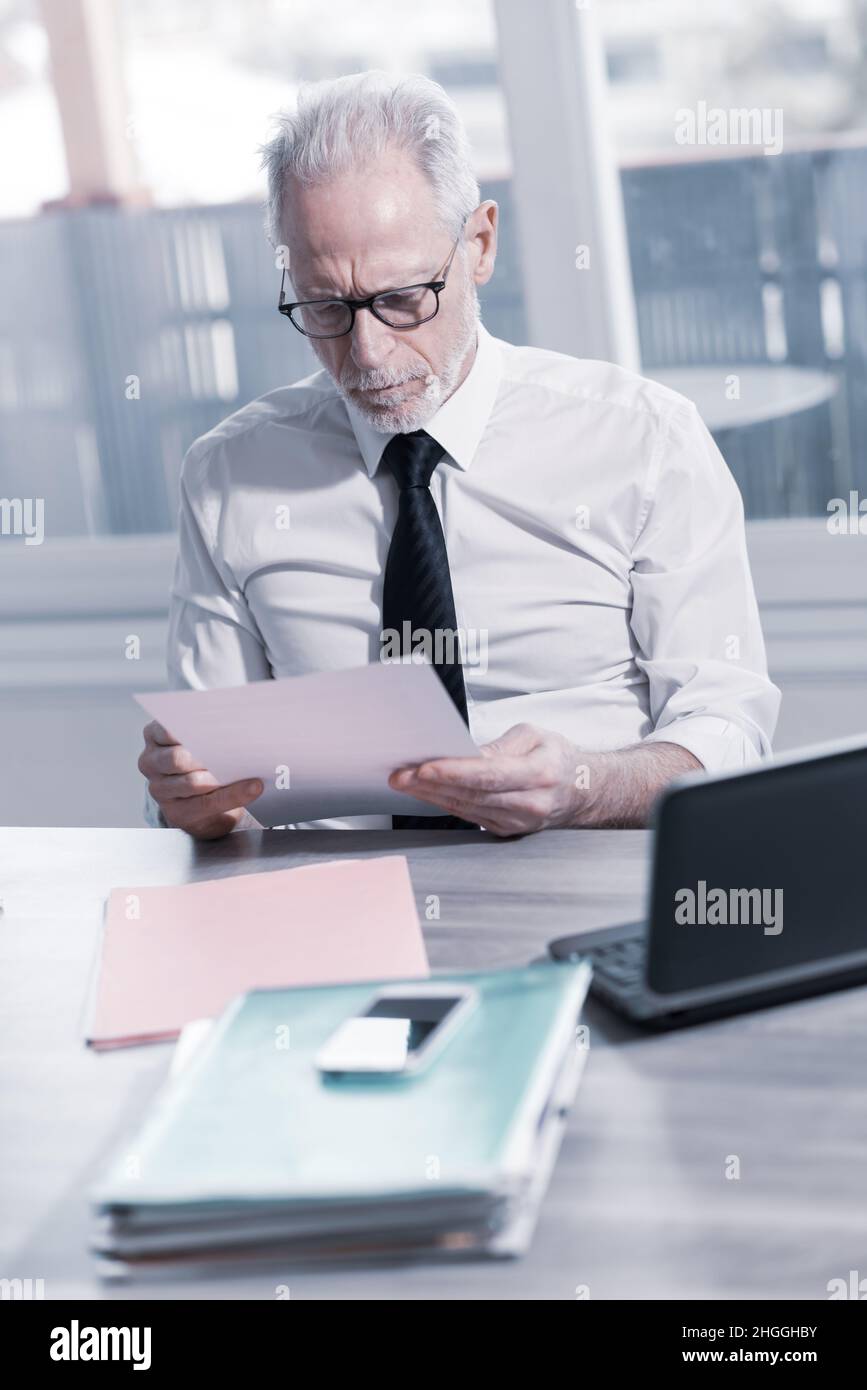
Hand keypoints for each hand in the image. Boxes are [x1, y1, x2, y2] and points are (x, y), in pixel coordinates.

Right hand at [138, 721, 263, 839]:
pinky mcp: (175, 812)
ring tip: (248, 771)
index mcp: (155, 736)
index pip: (167, 728)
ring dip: (221, 778)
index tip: (215, 725)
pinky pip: (207, 804)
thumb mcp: (198, 740)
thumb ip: (209, 731)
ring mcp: (160, 789)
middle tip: (233, 750)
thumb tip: (237, 723)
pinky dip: (233, 795)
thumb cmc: (202, 761)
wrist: (201, 800)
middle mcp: (151, 762)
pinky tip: (252, 788)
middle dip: (207, 755)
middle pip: (177, 758)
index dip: (191, 727)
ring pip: (192, 783)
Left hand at [388, 722, 588, 835]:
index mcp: (539, 774)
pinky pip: (468, 816)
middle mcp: (529, 804)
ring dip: (430, 796)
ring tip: (404, 781)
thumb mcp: (535, 736)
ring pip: (465, 809)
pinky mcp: (506, 831)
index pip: (488, 775)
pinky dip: (444, 803)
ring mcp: (517, 823)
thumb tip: (465, 754)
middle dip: (430, 785)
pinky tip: (425, 792)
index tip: (424, 768)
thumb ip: (501, 746)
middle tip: (400, 774)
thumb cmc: (557, 758)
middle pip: (470, 795)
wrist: (583, 791)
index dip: (454, 773)